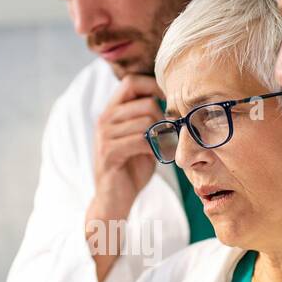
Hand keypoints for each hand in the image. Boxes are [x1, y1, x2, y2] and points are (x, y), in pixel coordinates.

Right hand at [88, 74, 163, 281]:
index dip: (153, 86)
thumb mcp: (142, 138)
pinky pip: (140, 141)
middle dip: (163, 118)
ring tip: (165, 147)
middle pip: (144, 102)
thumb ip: (151, 120)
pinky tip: (156, 157)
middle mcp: (104, 119)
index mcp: (111, 111)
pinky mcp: (109, 153)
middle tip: (170, 135)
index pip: (131, 82)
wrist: (114, 199)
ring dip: (161, 135)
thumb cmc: (132, 168)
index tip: (169, 102)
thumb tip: (177, 105)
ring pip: (145, 121)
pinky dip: (154, 149)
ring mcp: (104, 136)